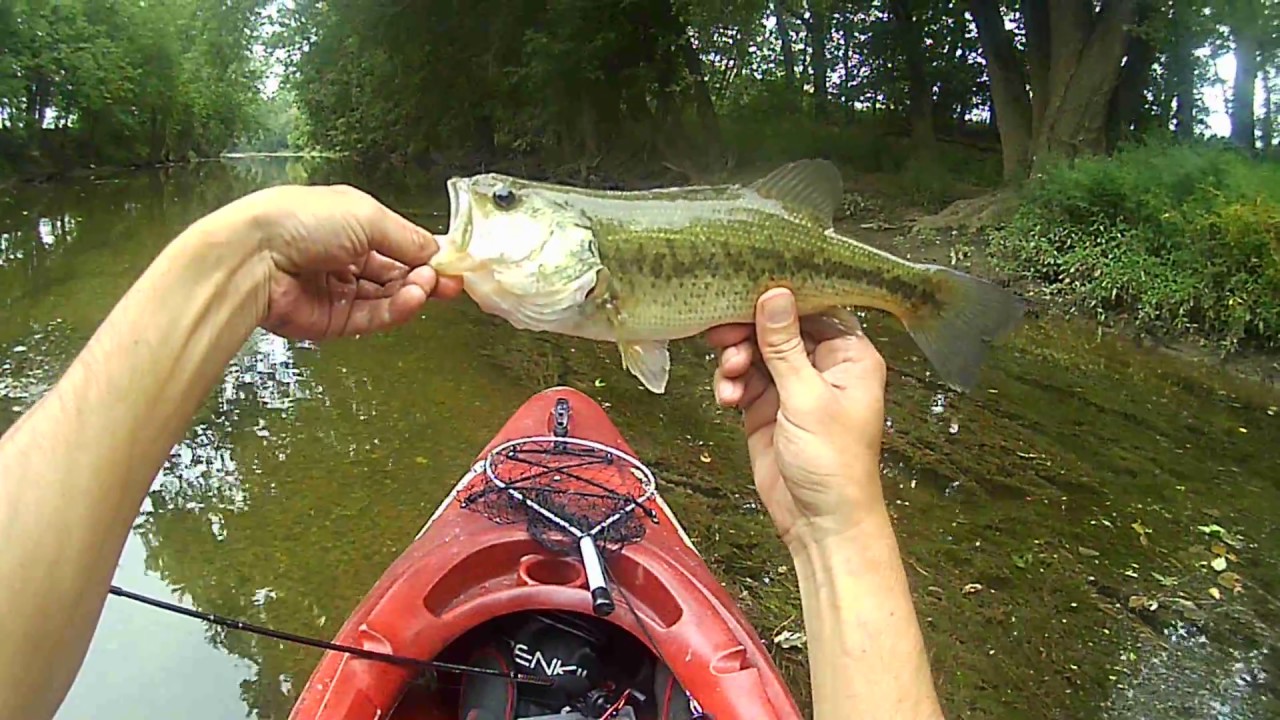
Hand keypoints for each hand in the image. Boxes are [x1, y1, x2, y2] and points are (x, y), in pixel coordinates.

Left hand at [207, 184, 462, 340]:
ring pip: (387, 298)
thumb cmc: (301, 221)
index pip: (397, 243)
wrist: (254, 257)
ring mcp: (338, 290)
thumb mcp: (367, 216)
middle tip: (448, 282)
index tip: (451, 263)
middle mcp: (344, 257)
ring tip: (428, 287)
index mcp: (349, 224)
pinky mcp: (332, 321)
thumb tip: (436, 251)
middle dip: (424, 276)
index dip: (425, 254)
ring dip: (412, 293)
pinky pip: (372, 317)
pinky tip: (413, 299)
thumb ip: (407, 237)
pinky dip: (396, 310)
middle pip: (395, 273)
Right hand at [705, 288, 887, 546]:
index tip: (748, 292)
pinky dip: (730, 384)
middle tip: (723, 334)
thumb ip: (784, 345)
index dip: (781, 300)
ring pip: (755, 352)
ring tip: (730, 375)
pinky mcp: (767, 407)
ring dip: (735, 359)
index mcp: (849, 355)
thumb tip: (774, 294)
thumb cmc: (833, 464)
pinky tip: (728, 398)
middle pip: (778, 327)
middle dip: (748, 331)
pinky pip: (742, 380)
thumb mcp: (806, 397)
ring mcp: (793, 386)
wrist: (819, 522)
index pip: (814, 307)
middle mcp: (823, 365)